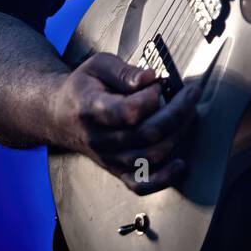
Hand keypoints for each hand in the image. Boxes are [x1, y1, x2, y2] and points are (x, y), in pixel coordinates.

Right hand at [48, 50, 200, 192]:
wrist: (59, 115)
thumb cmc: (83, 87)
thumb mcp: (98, 66)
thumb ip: (125, 72)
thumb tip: (150, 78)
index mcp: (91, 109)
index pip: (127, 112)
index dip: (151, 98)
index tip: (159, 83)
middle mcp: (100, 138)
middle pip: (146, 134)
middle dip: (178, 112)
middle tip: (191, 93)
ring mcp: (108, 158)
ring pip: (150, 157)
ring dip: (177, 136)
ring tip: (190, 114)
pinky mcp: (116, 170)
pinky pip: (140, 184)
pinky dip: (163, 179)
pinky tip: (180, 164)